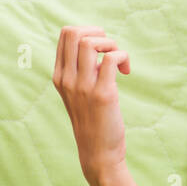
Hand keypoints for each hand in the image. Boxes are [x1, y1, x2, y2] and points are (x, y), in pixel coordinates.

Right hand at [52, 25, 130, 185]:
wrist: (98, 153)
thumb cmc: (94, 121)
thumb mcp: (80, 94)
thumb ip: (82, 72)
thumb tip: (99, 50)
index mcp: (59, 76)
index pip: (65, 35)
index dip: (89, 32)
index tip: (102, 50)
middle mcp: (67, 79)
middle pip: (74, 32)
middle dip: (99, 33)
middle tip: (111, 51)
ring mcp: (83, 86)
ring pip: (91, 43)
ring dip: (112, 44)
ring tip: (120, 62)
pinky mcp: (103, 94)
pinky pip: (112, 59)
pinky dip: (123, 56)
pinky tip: (127, 71)